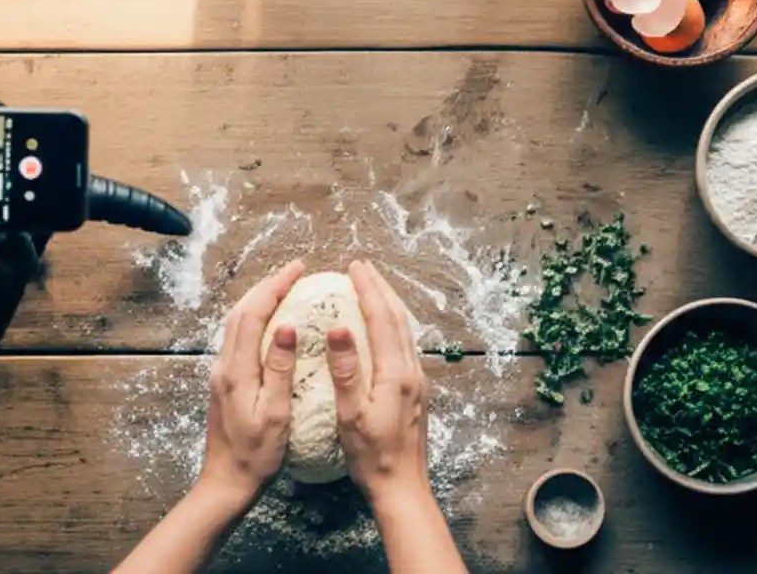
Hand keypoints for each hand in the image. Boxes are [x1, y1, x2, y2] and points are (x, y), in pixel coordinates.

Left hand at [198, 260, 305, 503]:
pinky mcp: (224, 381)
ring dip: (258, 299)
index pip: (253, 314)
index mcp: (237, 371)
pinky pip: (238, 336)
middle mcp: (224, 366)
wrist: (225, 482)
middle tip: (294, 271)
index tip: (298, 269)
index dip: (275, 286)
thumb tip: (288, 327)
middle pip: (240, 311)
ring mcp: (221, 372)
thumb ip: (280, 369)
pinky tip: (271, 321)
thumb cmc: (256, 456)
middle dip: (266, 286)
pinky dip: (254, 318)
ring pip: (236, 322)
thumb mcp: (275, 414)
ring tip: (284, 287)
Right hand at [326, 260, 430, 504]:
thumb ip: (346, 369)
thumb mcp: (350, 415)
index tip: (354, 268)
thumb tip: (340, 328)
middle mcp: (411, 372)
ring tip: (372, 288)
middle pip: (399, 318)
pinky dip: (392, 324)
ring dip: (389, 304)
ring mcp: (416, 382)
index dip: (368, 290)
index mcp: (395, 374)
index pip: (381, 319)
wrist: (402, 488)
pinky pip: (405, 345)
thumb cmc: (371, 457)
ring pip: (405, 330)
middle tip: (362, 268)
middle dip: (380, 289)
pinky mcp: (416, 392)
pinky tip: (382, 327)